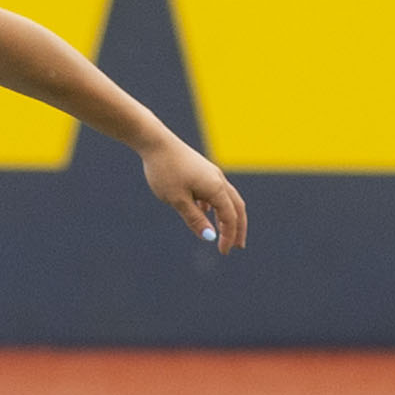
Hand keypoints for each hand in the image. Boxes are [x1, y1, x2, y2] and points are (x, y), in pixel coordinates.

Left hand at [143, 136, 245, 252]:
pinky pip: (216, 191)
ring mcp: (212, 174)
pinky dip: (216, 206)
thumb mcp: (177, 200)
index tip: (223, 252)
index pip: (229, 217)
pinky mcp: (203, 170)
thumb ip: (194, 219)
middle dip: (238, 228)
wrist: (156, 142)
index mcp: (215, 188)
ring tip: (224, 232)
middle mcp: (218, 180)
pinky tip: (205, 212)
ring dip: (228, 217)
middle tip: (238, 246)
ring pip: (228, 199)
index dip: (228, 236)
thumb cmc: (165, 171)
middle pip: (236, 207)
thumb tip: (209, 237)